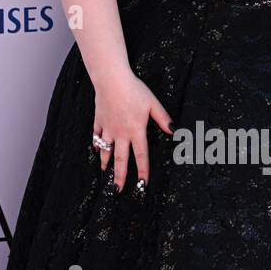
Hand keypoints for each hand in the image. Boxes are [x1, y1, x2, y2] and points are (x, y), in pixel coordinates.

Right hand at [92, 68, 172, 190]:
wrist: (111, 79)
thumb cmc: (134, 90)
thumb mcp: (153, 104)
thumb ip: (163, 119)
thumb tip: (174, 131)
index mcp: (136, 131)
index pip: (141, 156)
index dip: (142, 171)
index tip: (142, 184)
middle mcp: (121, 133)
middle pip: (120, 159)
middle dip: (120, 176)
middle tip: (118, 190)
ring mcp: (108, 128)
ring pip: (106, 150)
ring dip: (106, 163)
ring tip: (105, 174)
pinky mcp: (99, 120)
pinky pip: (96, 136)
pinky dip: (96, 144)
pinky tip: (96, 151)